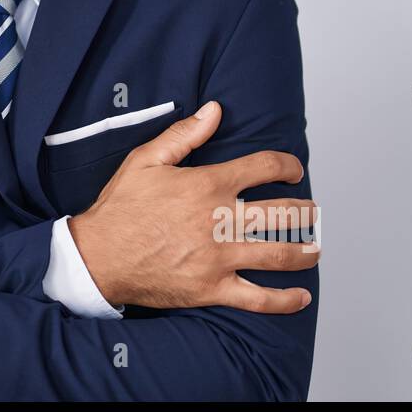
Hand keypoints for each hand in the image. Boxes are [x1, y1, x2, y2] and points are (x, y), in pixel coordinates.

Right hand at [68, 101, 318, 312]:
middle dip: (305, 211)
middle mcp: (220, 221)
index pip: (263, 167)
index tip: (294, 169)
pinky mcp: (212, 289)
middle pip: (282, 213)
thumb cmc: (120, 207)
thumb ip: (184, 135)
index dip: (287, 165)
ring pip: (278, 254)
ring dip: (305, 251)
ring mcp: (219, 258)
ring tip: (314, 249)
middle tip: (312, 212)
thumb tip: (215, 111)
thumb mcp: (146, 160)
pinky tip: (301, 298)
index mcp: (207, 185)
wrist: (97, 256)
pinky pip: (258, 298)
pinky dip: (284, 300)